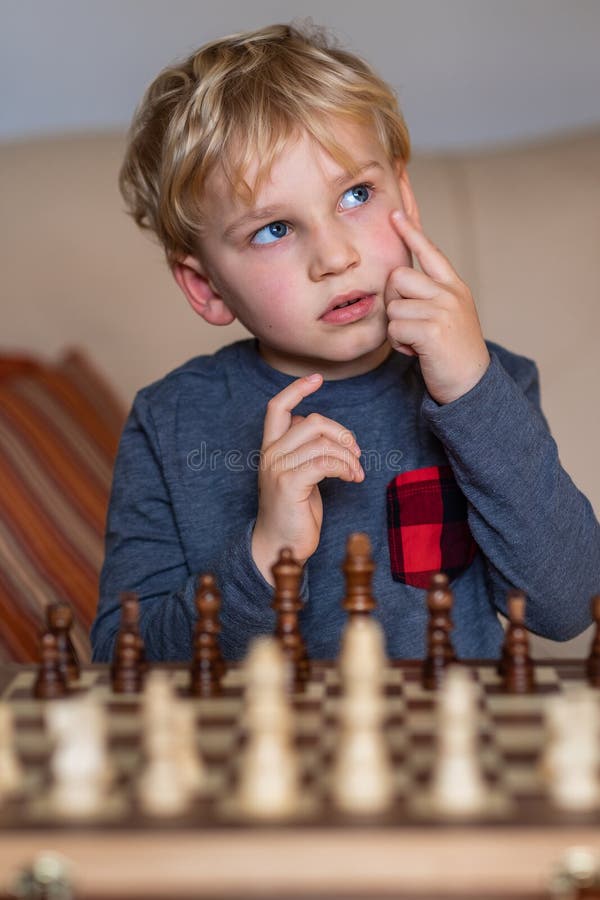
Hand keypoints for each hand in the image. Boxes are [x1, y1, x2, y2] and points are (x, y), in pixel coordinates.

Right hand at [252, 374, 363, 584]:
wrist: (279, 545)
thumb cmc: (294, 510)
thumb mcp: (298, 473)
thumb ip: (304, 449)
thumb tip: (325, 430)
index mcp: (271, 447)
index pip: (277, 407)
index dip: (297, 388)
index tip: (317, 378)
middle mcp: (270, 454)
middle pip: (313, 421)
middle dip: (343, 434)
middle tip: (355, 454)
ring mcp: (277, 468)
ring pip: (323, 443)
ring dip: (348, 457)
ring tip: (356, 473)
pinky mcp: (289, 484)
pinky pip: (325, 462)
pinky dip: (345, 468)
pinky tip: (352, 478)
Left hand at [384, 209, 489, 404]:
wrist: (472, 385)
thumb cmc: (453, 352)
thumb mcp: (449, 315)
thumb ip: (430, 295)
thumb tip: (397, 282)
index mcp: (454, 287)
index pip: (430, 252)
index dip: (410, 233)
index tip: (395, 215)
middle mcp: (449, 293)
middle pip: (398, 277)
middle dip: (393, 300)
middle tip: (408, 322)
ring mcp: (442, 310)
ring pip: (393, 306)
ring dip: (396, 328)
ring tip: (415, 341)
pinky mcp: (432, 330)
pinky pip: (394, 328)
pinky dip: (399, 344)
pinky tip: (416, 351)